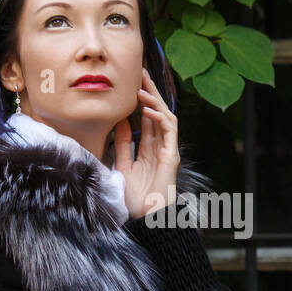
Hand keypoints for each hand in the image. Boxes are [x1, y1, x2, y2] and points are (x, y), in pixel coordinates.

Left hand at [113, 67, 178, 219]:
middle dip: (150, 92)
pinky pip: (169, 130)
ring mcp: (168, 150)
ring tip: (141, 87)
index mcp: (149, 149)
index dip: (141, 100)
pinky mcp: (172, 155)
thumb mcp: (123, 166)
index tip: (132, 83)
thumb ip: (123, 144)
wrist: (145, 218)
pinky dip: (160, 117)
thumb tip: (119, 121)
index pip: (147, 118)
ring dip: (154, 101)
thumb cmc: (135, 198)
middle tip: (140, 72)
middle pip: (158, 112)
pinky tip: (147, 109)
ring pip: (165, 117)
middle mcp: (161, 146)